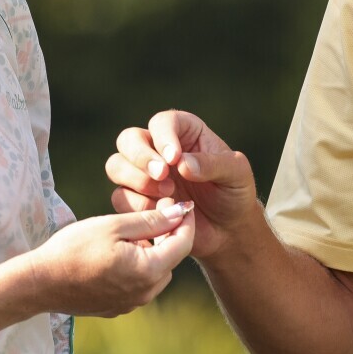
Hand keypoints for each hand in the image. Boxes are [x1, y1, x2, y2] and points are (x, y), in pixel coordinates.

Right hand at [27, 205, 194, 317]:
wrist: (40, 283)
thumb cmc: (74, 249)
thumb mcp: (113, 226)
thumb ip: (150, 221)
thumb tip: (179, 213)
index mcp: (148, 271)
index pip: (183, 244)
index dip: (185, 221)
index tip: (181, 203)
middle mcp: (145, 293)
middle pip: (171, 260)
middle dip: (167, 237)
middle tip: (152, 214)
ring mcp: (131, 304)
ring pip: (156, 274)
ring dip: (152, 254)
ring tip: (128, 236)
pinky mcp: (117, 308)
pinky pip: (139, 285)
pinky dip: (137, 268)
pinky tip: (115, 255)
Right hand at [106, 110, 258, 259]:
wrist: (228, 230)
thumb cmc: (234, 194)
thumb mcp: (236, 174)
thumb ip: (213, 164)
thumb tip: (182, 163)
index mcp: (184, 132)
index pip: (162, 122)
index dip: (164, 137)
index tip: (174, 159)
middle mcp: (158, 149)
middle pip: (128, 139)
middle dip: (140, 156)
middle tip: (162, 175)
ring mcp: (144, 174)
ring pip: (116, 165)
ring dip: (136, 179)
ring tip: (167, 193)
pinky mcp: (137, 200)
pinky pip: (119, 196)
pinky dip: (137, 204)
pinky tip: (162, 211)